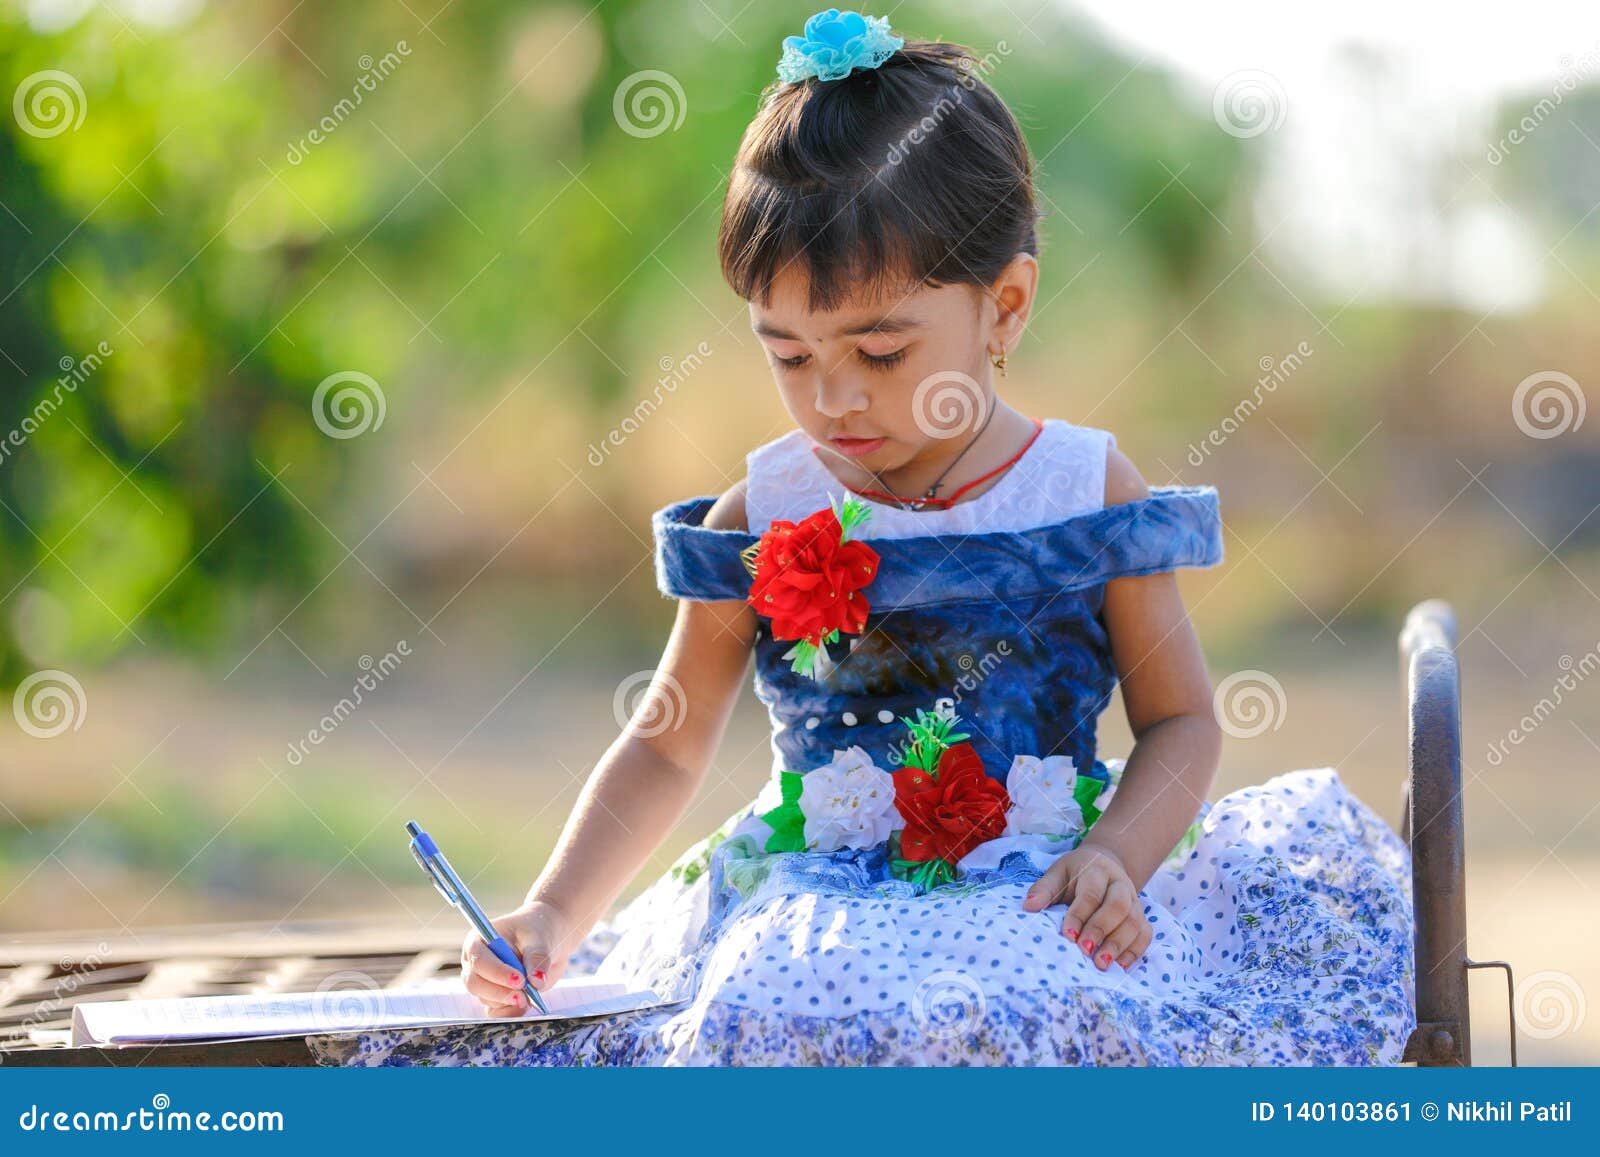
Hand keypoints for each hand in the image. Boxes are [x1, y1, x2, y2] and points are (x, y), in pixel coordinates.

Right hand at [460, 899, 571, 1015]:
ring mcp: (484, 982)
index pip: (479, 960)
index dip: (497, 972)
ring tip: (530, 996)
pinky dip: (509, 1012)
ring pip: (486, 999)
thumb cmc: (538, 931)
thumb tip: (536, 981)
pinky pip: (495, 1012)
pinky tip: (525, 1006)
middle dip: (500, 992)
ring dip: (508, 1002)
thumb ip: (537, 958)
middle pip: (475, 984)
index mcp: (479, 941)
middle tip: (524, 996)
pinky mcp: (495, 997)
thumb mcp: (540, 939)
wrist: (547, 941)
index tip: (520, 980)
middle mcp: (476, 963)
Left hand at [1021, 843, 1151, 971]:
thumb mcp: (1058, 873)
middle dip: (1101, 930)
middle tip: (1085, 951)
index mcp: (1097, 870)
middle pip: (1118, 906)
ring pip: (1135, 922)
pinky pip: (1145, 934)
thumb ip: (1045, 889)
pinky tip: (1120, 966)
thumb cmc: (1075, 874)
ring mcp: (1135, 900)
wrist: (1103, 863)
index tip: (1068, 935)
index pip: (1091, 894)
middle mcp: (1120, 884)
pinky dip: (1135, 950)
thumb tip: (1029, 907)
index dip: (1080, 915)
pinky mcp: (1142, 916)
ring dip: (1119, 944)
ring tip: (1101, 964)